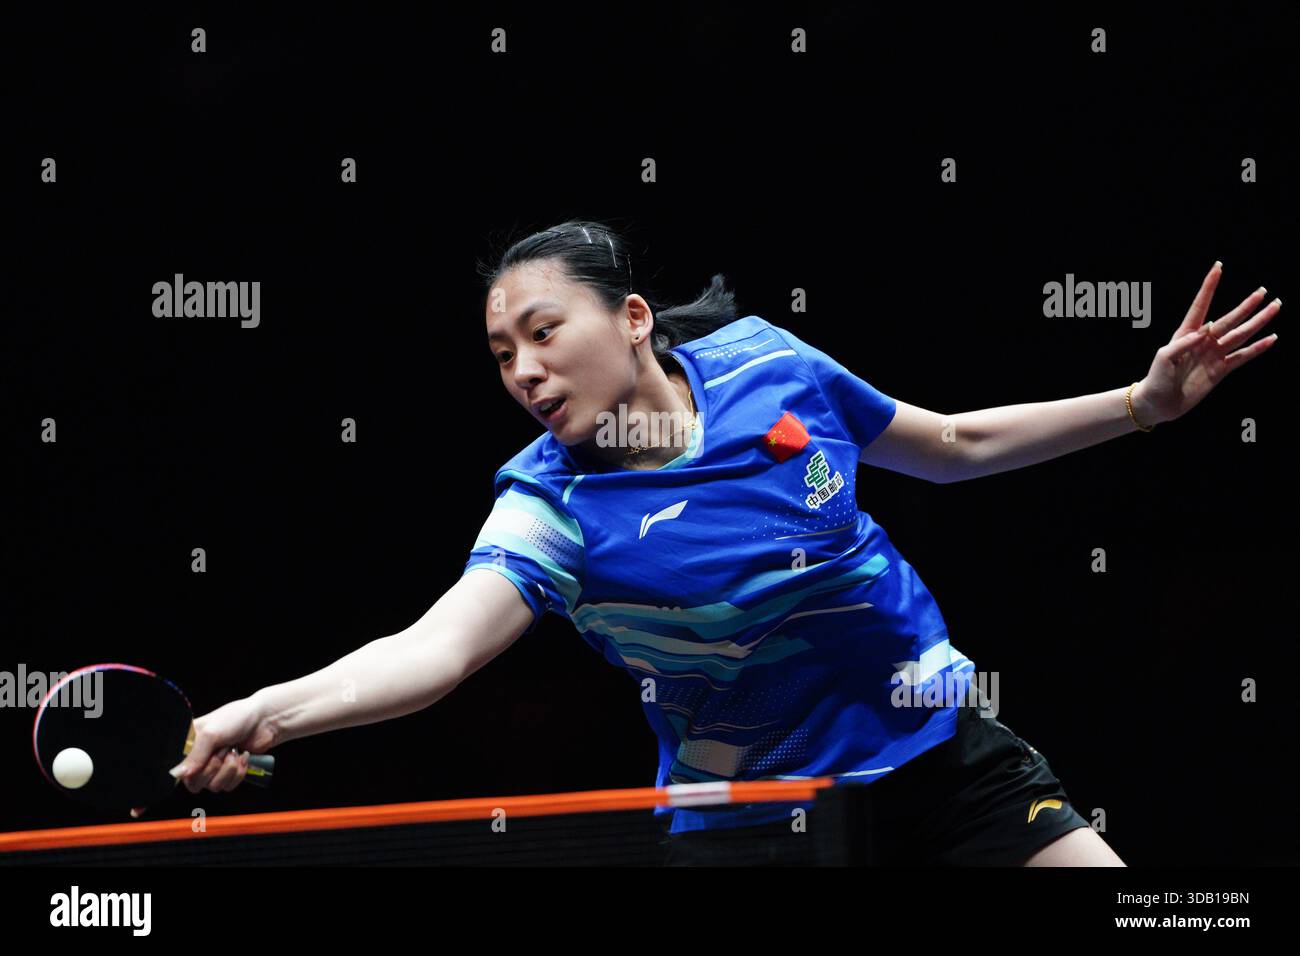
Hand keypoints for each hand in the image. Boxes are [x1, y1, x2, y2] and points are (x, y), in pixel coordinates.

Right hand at [130, 696, 272, 817]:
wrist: (264, 721)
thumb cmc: (235, 718)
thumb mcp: (211, 732)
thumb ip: (195, 755)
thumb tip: (177, 776)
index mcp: (184, 745)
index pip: (163, 768)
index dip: (150, 788)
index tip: (136, 808)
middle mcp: (194, 758)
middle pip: (191, 784)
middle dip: (210, 769)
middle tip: (221, 751)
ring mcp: (211, 767)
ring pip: (211, 787)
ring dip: (227, 770)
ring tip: (233, 751)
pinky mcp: (227, 773)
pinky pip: (227, 786)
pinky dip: (237, 773)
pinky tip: (242, 756)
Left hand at [1132, 262, 1279, 425]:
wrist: (1159, 403)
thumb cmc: (1156, 378)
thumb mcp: (1163, 358)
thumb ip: (1183, 344)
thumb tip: (1206, 333)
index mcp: (1186, 333)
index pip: (1200, 305)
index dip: (1209, 286)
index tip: (1218, 267)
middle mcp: (1203, 341)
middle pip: (1229, 319)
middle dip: (1246, 305)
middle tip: (1263, 291)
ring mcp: (1213, 355)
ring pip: (1240, 335)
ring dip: (1258, 322)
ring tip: (1274, 307)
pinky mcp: (1220, 370)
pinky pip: (1242, 357)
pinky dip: (1257, 348)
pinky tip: (1271, 338)